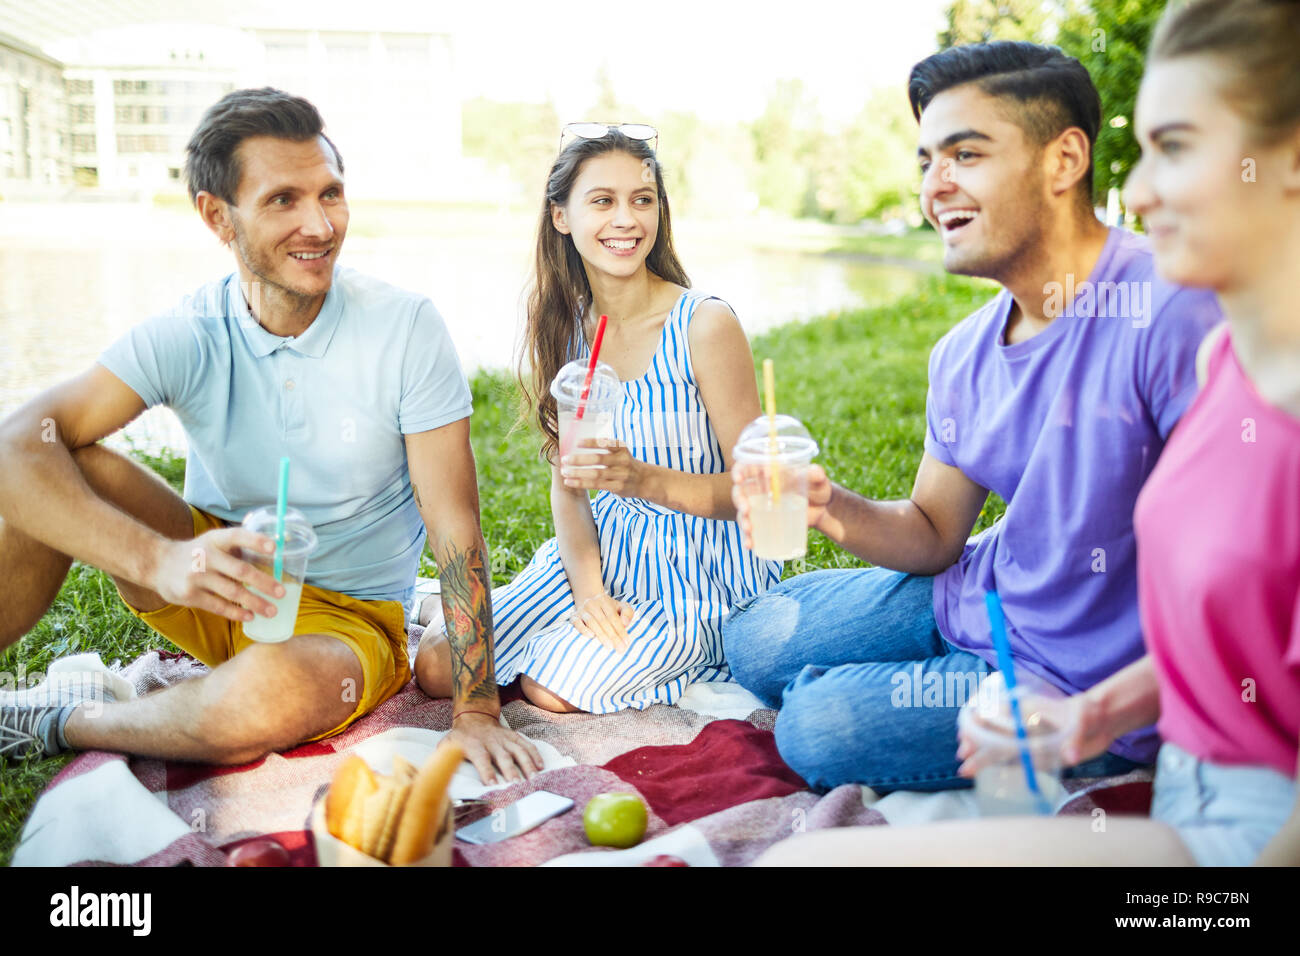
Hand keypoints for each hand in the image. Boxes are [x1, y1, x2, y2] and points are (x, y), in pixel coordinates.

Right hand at [149, 527, 285, 622]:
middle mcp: (206, 556)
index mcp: (215, 539)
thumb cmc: (198, 553)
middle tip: (282, 592)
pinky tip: (250, 616)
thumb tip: (277, 555)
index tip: (275, 548)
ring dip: (255, 602)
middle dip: (264, 583)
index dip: (256, 541)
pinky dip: (236, 612)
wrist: (158, 564)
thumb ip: (238, 548)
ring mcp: (196, 576)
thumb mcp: (214, 542)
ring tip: (272, 611)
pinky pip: (218, 606)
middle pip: (240, 570)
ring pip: (232, 592)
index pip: (238, 536)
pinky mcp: (189, 595)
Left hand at [447, 711, 544, 784]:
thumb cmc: (460, 737)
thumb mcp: (446, 744)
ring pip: (518, 750)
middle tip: (517, 784)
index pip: (481, 759)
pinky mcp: (513, 736)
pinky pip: (526, 744)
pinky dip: (534, 754)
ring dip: (527, 764)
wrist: (474, 716)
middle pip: (502, 756)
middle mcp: (491, 742)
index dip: (487, 772)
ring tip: (533, 778)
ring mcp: (504, 738)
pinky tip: (540, 766)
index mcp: (473, 745)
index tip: (493, 784)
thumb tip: (436, 773)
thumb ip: (444, 758)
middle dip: (510, 770)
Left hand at [561, 438, 643, 496]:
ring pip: (596, 474)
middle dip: (579, 460)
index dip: (591, 442)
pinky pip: (596, 485)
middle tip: (565, 460)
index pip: (605, 443)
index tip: (576, 442)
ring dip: (578, 473)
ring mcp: (620, 475)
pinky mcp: (617, 487)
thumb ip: (605, 448)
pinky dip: (581, 483)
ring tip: (564, 472)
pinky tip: (570, 482)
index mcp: (621, 448)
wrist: (645, 480)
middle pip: (598, 459)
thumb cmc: (626, 463)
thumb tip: (577, 444)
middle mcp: (622, 461)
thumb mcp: (620, 452)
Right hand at [571, 592, 634, 651]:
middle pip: (603, 621)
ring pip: (592, 622)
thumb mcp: (620, 606)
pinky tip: (591, 636)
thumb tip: (625, 623)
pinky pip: (577, 623)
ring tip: (609, 646)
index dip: (620, 630)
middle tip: (620, 648)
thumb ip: (627, 613)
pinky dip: (583, 629)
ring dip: (601, 635)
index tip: (626, 643)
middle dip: (613, 636)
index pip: (613, 616)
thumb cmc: (607, 607)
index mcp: (604, 601)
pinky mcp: (574, 617)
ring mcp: (582, 610)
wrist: (587, 598)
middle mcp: (592, 604)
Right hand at [730, 462, 832, 549]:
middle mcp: (759, 490)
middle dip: (739, 500)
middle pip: (740, 492)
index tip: (740, 479)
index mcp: (767, 473)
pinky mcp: (765, 524)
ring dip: (742, 521)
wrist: (824, 509)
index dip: (739, 472)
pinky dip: (749, 538)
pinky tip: (750, 544)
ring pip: (743, 513)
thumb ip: (816, 474)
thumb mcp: (818, 479)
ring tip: (749, 529)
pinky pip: (752, 531)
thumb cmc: (818, 488)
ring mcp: (761, 508)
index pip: (746, 468)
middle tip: (746, 509)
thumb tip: (814, 472)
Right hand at [956, 689, 1108, 777]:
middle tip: (962, 756)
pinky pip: (1014, 762)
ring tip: (966, 770)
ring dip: (982, 757)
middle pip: (994, 734)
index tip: (968, 732)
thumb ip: (1074, 737)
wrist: (1101, 721)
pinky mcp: (1037, 754)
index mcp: (1028, 710)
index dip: (981, 722)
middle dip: (976, 743)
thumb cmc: (1088, 712)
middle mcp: (1024, 725)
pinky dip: (999, 768)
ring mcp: (1029, 740)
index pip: (997, 715)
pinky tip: (985, 775)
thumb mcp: (1083, 720)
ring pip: (1000, 748)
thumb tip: (1070, 756)